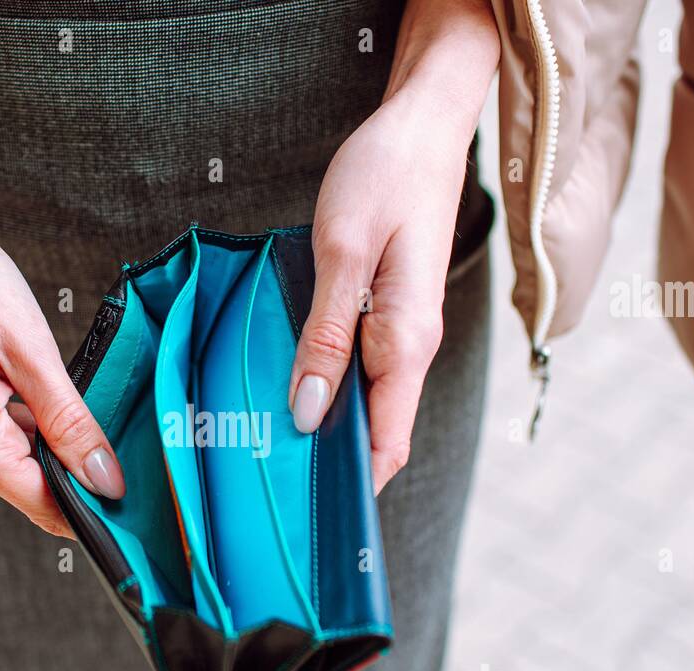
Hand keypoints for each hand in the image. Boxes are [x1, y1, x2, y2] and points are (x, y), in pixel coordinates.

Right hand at [0, 184, 124, 536]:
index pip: (44, 504)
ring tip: (83, 404)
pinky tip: (43, 389)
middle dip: (77, 473)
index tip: (138, 506)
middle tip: (128, 446)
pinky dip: (26, 423)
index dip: (94, 509)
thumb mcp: (32, 352)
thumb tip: (105, 482)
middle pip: (30, 485)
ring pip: (14, 460)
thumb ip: (70, 424)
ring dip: (52, 443)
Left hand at [288, 0, 497, 492]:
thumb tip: (308, 412)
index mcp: (406, 341)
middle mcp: (412, 347)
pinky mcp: (388, 313)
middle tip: (272, 493)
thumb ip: (326, 336)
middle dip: (332, 467)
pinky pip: (362, 371)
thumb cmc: (385, 177)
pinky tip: (290, 393)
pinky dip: (330, 390)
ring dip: (326, 429)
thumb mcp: (341, 253)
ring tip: (270, 453)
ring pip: (367, 404)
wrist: (423, 125)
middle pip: (377, 433)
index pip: (386, 442)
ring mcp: (403, 332)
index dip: (354, 487)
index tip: (312, 522)